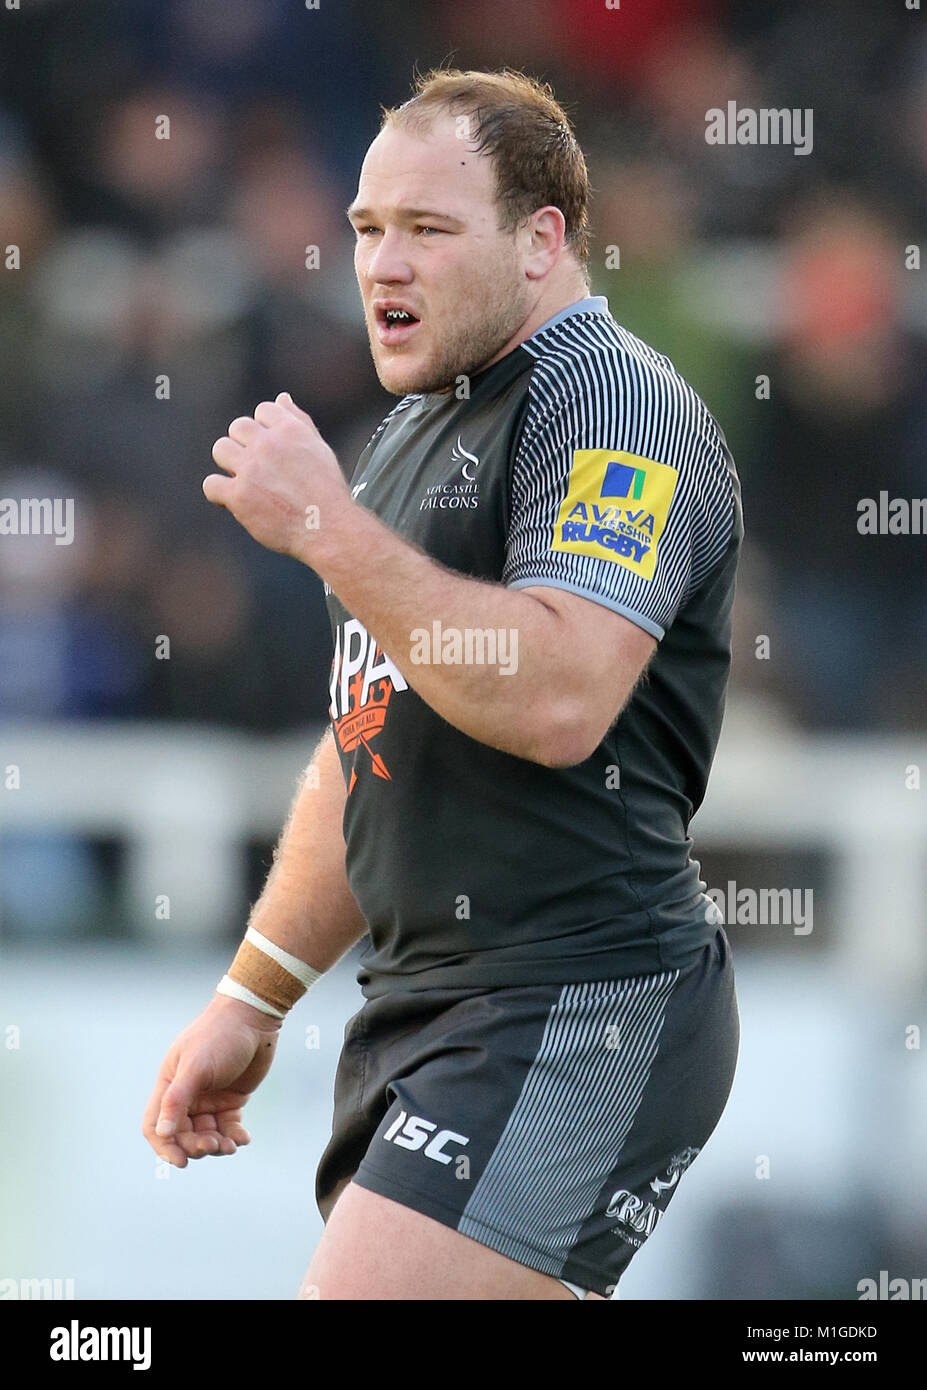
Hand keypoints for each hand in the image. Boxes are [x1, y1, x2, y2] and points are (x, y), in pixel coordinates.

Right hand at [142, 994, 282, 1168]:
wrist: (254, 1017)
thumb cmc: (220, 1036)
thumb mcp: (196, 1066)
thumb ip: (177, 1099)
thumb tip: (162, 1133)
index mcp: (170, 1085)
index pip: (156, 1125)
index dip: (164, 1146)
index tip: (181, 1161)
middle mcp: (187, 1095)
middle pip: (182, 1135)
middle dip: (195, 1146)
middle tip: (213, 1145)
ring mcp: (209, 1099)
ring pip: (206, 1134)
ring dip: (216, 1145)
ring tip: (231, 1144)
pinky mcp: (231, 1100)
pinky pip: (227, 1127)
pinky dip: (233, 1136)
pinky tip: (243, 1138)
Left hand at [204, 393, 351, 562]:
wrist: (329, 528)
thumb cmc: (326, 491)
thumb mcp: (319, 449)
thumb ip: (298, 421)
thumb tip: (282, 397)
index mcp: (290, 429)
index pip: (262, 410)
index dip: (265, 430)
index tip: (273, 450)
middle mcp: (269, 444)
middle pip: (237, 427)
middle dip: (244, 445)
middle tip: (258, 468)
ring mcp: (251, 469)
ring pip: (221, 449)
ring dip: (229, 463)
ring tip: (245, 481)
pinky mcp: (239, 495)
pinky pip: (211, 484)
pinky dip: (218, 492)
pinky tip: (232, 500)